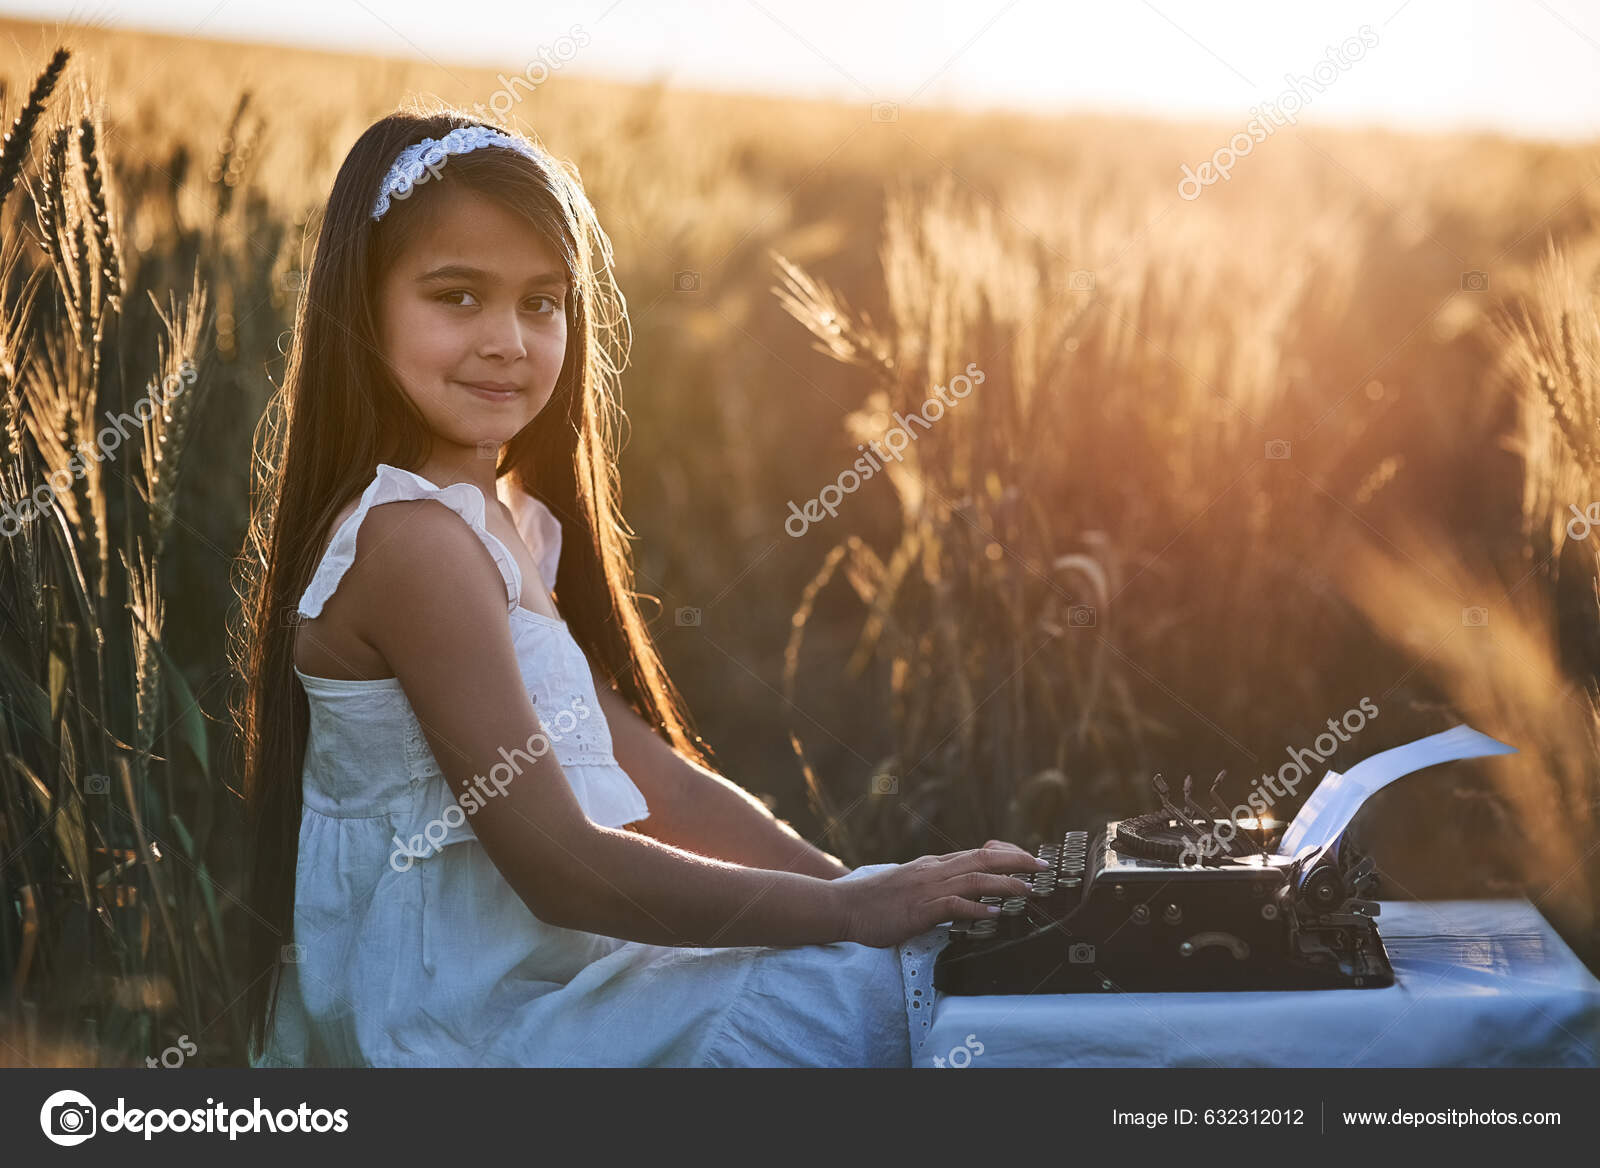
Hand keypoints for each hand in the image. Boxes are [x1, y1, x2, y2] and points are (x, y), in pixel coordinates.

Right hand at [832, 841, 1043, 947]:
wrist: (845, 906)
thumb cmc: (876, 900)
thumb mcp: (911, 882)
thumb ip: (936, 883)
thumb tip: (963, 891)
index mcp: (934, 865)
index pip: (978, 852)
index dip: (1008, 853)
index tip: (1029, 858)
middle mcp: (935, 871)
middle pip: (984, 857)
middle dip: (1018, 860)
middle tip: (1043, 866)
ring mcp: (927, 888)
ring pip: (975, 878)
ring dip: (1006, 883)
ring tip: (1029, 890)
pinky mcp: (920, 910)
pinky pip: (954, 906)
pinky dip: (977, 908)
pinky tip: (995, 913)